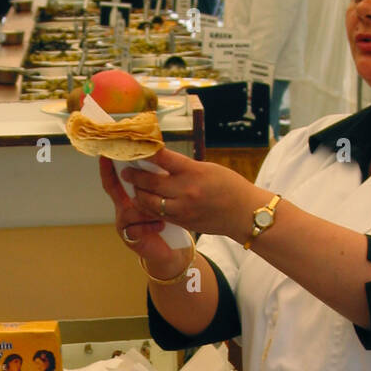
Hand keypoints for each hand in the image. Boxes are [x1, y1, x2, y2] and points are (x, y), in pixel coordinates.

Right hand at [98, 155, 189, 278]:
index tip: (105, 155)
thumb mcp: (158, 201)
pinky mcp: (130, 239)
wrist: (169, 250)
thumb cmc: (165, 221)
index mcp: (126, 200)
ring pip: (130, 209)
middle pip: (116, 193)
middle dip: (129, 185)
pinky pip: (136, 228)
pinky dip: (150, 225)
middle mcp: (121, 211)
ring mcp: (124, 226)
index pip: (112, 182)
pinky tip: (160, 227)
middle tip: (139, 179)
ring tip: (161, 213)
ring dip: (147, 209)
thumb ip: (151, 186)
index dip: (107, 169)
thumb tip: (154, 163)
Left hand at [119, 147, 254, 240]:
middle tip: (126, 171)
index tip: (135, 148)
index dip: (145, 152)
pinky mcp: (183, 221)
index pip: (162, 158)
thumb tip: (162, 164)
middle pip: (150, 181)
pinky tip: (145, 201)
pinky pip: (158, 214)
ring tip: (135, 187)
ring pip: (149, 202)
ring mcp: (182, 208)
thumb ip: (184, 168)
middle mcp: (185, 190)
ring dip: (139, 193)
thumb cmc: (229, 186)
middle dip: (134, 176)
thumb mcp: (208, 169)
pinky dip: (149, 207)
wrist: (244, 213)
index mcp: (193, 171)